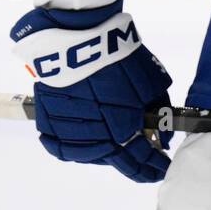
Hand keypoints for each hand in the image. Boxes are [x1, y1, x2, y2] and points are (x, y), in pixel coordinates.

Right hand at [11, 6, 172, 183]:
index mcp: (122, 132)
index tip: (161, 169)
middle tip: (143, 152)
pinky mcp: (48, 124)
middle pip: (117, 161)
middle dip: (133, 161)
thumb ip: (161, 114)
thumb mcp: (153, 84)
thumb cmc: (120, 59)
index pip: (141, 162)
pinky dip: (80, 144)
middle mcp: (95, 140)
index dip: (153, 168)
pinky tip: (91, 137)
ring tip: (117, 141)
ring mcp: (68, 134)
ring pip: (90, 156)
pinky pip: (64, 145)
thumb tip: (163, 138)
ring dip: (107, 152)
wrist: (77, 40)